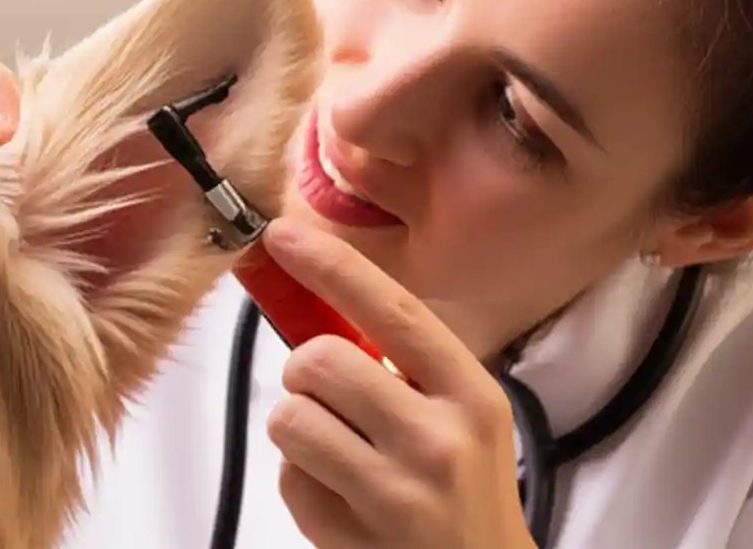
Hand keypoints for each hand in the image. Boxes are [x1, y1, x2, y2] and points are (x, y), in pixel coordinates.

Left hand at [261, 218, 535, 548]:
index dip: (332, 266)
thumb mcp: (461, 417)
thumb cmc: (465, 493)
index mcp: (470, 395)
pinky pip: (288, 480)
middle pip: (318, 361)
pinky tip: (342, 499)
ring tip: (337, 452)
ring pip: (289, 418)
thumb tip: (317, 305)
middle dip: (304, 374)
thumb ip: (403, 366)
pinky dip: (302, 484)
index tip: (283, 234)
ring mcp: (396, 495)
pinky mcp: (355, 540)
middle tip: (326, 397)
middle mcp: (439, 441)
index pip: (392, 311)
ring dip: (298, 430)